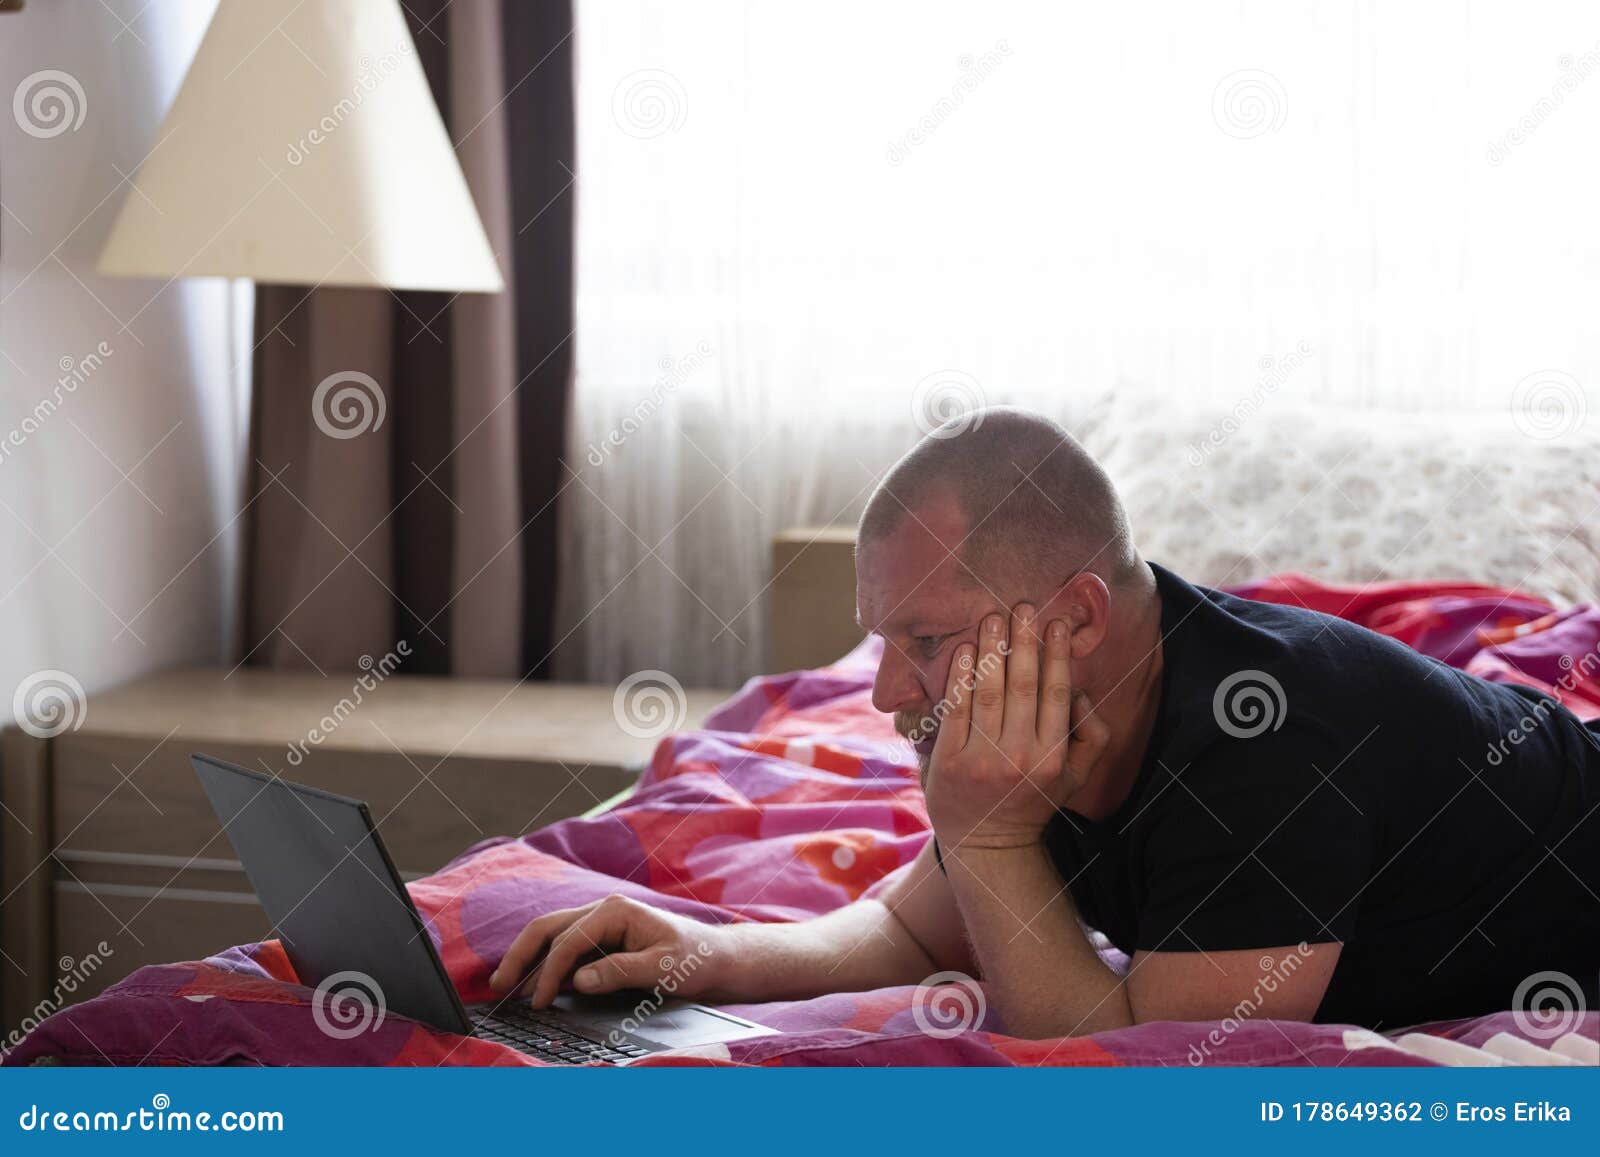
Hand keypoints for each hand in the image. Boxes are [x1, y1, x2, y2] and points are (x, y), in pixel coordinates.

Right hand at [488, 894, 730, 1007]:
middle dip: (521, 955)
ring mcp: (602, 924)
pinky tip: (535, 983)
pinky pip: (566, 948)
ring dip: (529, 959)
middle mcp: (604, 911)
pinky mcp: (604, 940)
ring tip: (507, 985)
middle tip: (499, 985)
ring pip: (552, 936)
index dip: (549, 972)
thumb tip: (578, 980)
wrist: (717, 959)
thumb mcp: (662, 968)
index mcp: (616, 911)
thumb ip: (620, 972)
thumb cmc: (696, 960)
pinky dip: (546, 964)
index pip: (569, 940)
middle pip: (549, 928)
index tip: (538, 1001)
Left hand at [923, 604, 1108, 851]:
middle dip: (1024, 641)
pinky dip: (962, 675)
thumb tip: (1079, 688)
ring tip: (994, 617)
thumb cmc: (1034, 799)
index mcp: (1053, 757)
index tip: (1056, 623)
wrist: (987, 843)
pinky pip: (957, 708)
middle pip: (1023, 685)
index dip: (1057, 654)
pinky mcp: (949, 760)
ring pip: (989, 691)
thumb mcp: (1076, 775)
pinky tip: (967, 648)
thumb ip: (1092, 734)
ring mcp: (982, 758)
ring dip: (992, 648)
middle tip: (1023, 606)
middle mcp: (1019, 756)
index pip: (1057, 693)